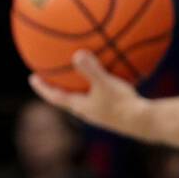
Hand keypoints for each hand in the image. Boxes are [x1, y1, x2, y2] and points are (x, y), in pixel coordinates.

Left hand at [28, 50, 145, 133]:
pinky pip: (104, 94)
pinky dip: (103, 83)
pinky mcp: (116, 111)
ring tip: (80, 72)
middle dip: (58, 85)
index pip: (54, 97)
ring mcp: (102, 113)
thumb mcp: (106, 85)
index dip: (42, 87)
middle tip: (50, 74)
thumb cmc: (123, 105)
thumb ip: (91, 70)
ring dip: (81, 85)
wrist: (147, 124)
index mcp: (80, 106)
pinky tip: (115, 70)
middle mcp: (88, 111)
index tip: (32, 78)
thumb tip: (77, 54)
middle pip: (67, 97)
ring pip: (86, 96)